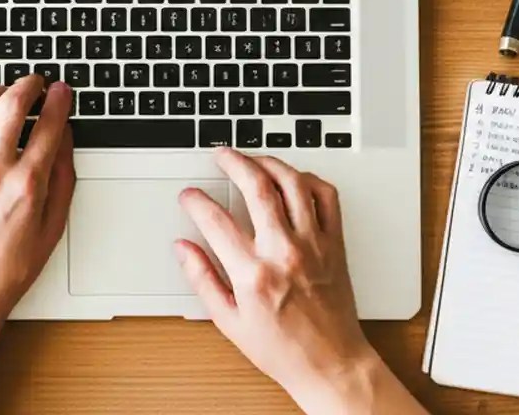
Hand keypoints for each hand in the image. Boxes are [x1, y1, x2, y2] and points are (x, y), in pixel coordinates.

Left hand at [0, 76, 74, 413]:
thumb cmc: (6, 268)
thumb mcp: (53, 226)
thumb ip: (62, 177)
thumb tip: (64, 138)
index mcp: (26, 185)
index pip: (48, 124)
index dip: (59, 99)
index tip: (61, 91)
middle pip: (11, 104)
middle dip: (29, 84)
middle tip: (35, 82)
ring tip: (3, 91)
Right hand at [177, 149, 425, 414]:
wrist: (330, 363)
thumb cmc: (283, 349)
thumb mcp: (229, 321)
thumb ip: (202, 279)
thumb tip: (183, 248)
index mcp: (254, 274)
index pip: (215, 220)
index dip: (196, 201)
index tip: (189, 196)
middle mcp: (285, 252)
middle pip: (257, 187)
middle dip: (233, 162)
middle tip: (221, 154)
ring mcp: (314, 244)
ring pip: (293, 183)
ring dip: (269, 162)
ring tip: (253, 158)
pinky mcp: (335, 244)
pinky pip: (327, 197)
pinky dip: (309, 179)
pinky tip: (294, 178)